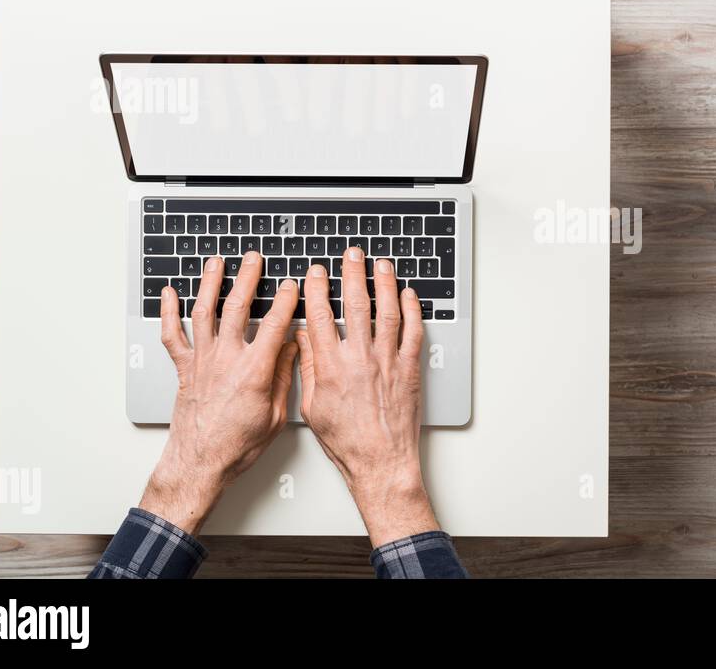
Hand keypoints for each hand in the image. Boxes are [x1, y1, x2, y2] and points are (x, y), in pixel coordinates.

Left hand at [140, 251, 299, 533]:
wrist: (200, 463)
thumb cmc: (237, 446)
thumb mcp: (275, 414)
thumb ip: (283, 375)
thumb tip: (290, 347)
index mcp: (254, 371)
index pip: (274, 324)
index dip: (286, 301)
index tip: (292, 284)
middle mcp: (226, 360)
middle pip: (236, 307)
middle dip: (247, 278)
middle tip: (254, 259)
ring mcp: (202, 361)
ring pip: (204, 312)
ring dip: (210, 283)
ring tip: (216, 262)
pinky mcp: (184, 369)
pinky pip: (173, 335)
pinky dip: (168, 312)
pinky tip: (168, 293)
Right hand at [296, 248, 438, 546]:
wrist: (381, 462)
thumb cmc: (347, 442)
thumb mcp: (312, 407)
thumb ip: (308, 368)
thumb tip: (303, 339)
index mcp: (331, 367)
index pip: (321, 316)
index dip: (317, 289)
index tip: (315, 273)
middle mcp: (360, 359)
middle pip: (356, 304)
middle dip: (353, 274)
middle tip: (352, 254)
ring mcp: (388, 362)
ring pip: (387, 312)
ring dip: (384, 284)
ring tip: (381, 264)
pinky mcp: (409, 370)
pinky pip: (413, 332)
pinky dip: (411, 310)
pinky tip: (408, 295)